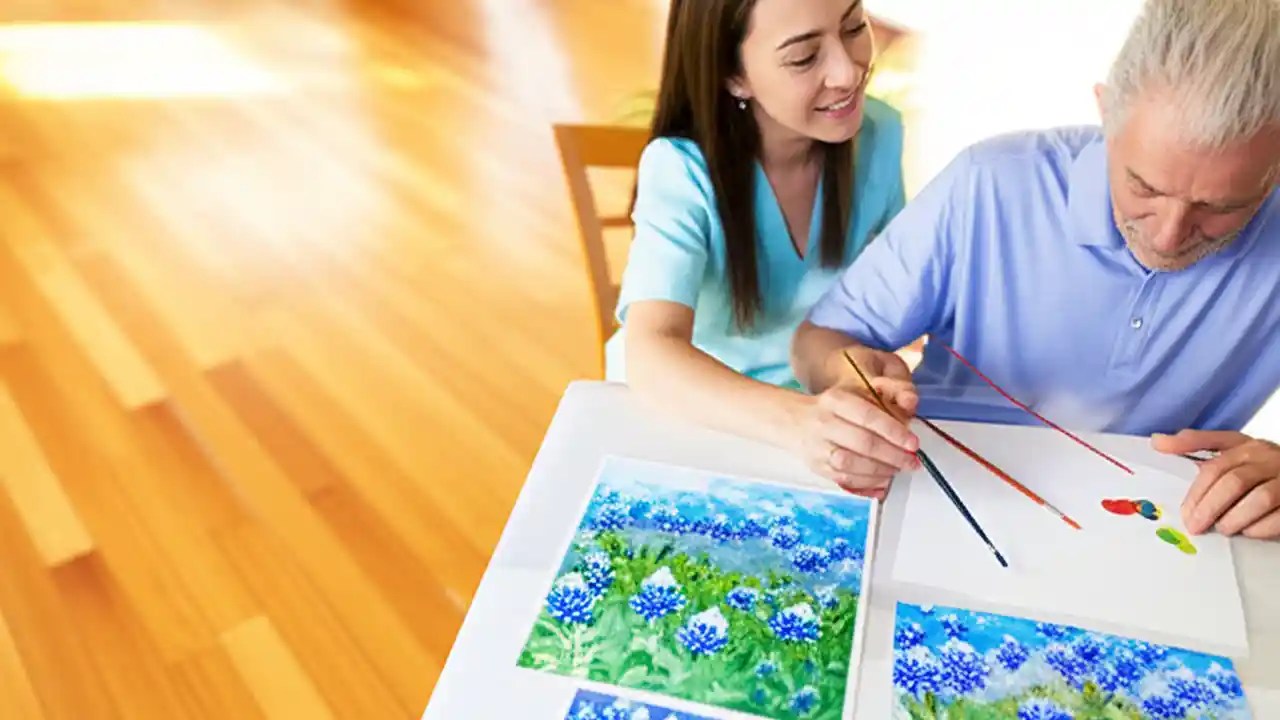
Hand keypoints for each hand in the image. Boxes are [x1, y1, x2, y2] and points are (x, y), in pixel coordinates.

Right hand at [791, 348, 920, 497]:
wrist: (793, 421)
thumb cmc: (831, 409)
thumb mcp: (854, 395)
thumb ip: (882, 408)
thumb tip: (907, 430)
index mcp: (836, 401)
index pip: (869, 416)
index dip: (894, 432)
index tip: (913, 443)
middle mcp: (824, 423)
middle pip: (863, 443)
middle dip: (893, 456)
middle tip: (911, 461)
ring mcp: (818, 447)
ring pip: (852, 465)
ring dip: (881, 471)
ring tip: (897, 470)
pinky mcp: (817, 467)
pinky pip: (844, 480)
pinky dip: (867, 484)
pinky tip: (882, 481)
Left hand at [1152, 429, 1279, 538]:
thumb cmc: (1259, 469)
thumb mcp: (1232, 451)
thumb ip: (1195, 445)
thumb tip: (1156, 441)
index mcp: (1247, 446)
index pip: (1215, 466)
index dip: (1196, 491)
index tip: (1183, 512)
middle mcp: (1269, 459)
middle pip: (1234, 482)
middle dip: (1210, 507)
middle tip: (1196, 526)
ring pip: (1260, 499)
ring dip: (1235, 518)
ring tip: (1224, 528)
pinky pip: (1279, 517)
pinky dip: (1260, 528)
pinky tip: (1249, 532)